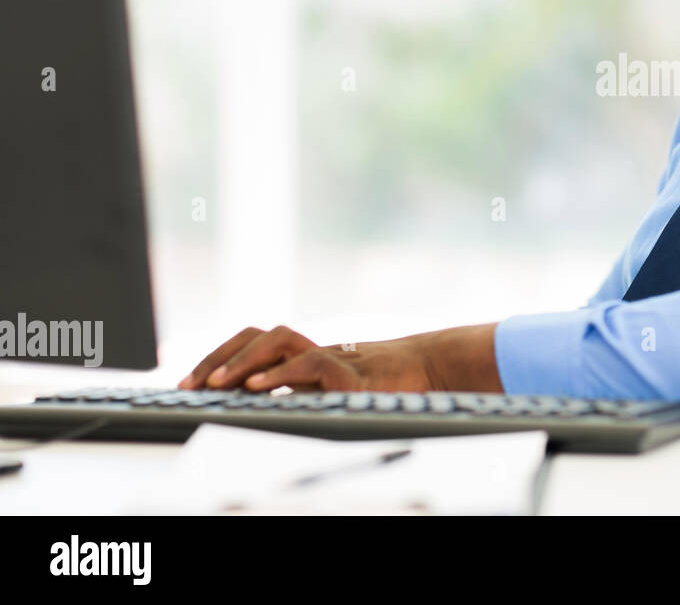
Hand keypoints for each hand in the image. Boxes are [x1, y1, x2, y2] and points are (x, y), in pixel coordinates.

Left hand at [177, 323, 502, 392]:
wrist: (430, 374)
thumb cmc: (383, 389)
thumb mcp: (331, 394)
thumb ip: (300, 394)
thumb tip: (254, 405)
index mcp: (304, 356)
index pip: (253, 342)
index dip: (221, 356)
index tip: (191, 382)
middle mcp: (312, 349)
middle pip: (256, 334)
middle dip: (218, 357)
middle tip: (189, 385)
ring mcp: (330, 356)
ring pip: (277, 339)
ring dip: (241, 361)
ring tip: (216, 385)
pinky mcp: (350, 372)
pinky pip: (309, 364)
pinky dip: (279, 373)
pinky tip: (256, 388)